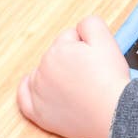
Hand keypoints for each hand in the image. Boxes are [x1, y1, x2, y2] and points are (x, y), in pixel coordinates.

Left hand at [17, 16, 129, 137]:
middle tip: (92, 74)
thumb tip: (79, 28)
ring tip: (80, 86)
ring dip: (57, 75)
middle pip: (57, 55)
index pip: (71, 38)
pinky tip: (40, 89)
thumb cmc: (111, 79)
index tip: (97, 59)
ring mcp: (38, 92)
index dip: (87, 46)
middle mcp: (43, 69)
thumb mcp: (106, 40)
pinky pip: (24, 97)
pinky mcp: (38, 113)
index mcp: (58, 49)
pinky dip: (30, 91)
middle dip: (72, 60)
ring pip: (44, 73)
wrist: (113, 113)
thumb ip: (90, 24)